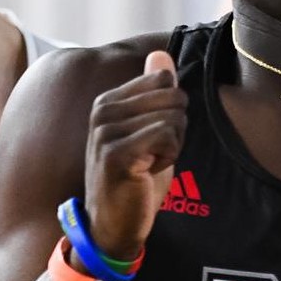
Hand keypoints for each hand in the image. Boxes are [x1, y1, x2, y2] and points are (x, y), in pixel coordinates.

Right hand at [84, 50, 187, 261]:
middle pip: (173, 96)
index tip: (152, 138)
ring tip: (148, 164)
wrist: (113, 226)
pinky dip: (168, 156)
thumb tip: (161, 54)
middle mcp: (103, 110)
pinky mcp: (117, 152)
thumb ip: (154, 93)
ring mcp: (106, 131)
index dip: (171, 112)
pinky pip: (167, 135)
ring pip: (173, 116)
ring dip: (173, 145)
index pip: (164, 80)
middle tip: (154, 154)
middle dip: (176, 128)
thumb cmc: (135, 180)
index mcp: (108, 101)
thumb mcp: (148, 131)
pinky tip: (147, 171)